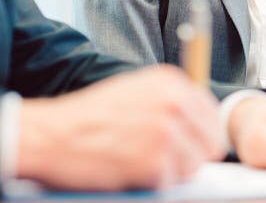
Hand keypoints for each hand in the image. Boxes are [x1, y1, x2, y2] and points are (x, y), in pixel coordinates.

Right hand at [16, 65, 225, 190]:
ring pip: (194, 167)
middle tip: (161, 158)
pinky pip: (170, 183)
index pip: (212, 114)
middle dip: (191, 156)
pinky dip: (152, 184)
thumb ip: (170, 102)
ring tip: (138, 160)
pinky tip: (127, 170)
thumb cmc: (90, 116)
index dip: (202, 135)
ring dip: (171, 172)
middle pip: (211, 143)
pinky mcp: (154, 163)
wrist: (52, 135)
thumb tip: (202, 128)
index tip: (189, 144)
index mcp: (171, 82)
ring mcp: (165, 132)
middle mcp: (174, 102)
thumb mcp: (134, 91)